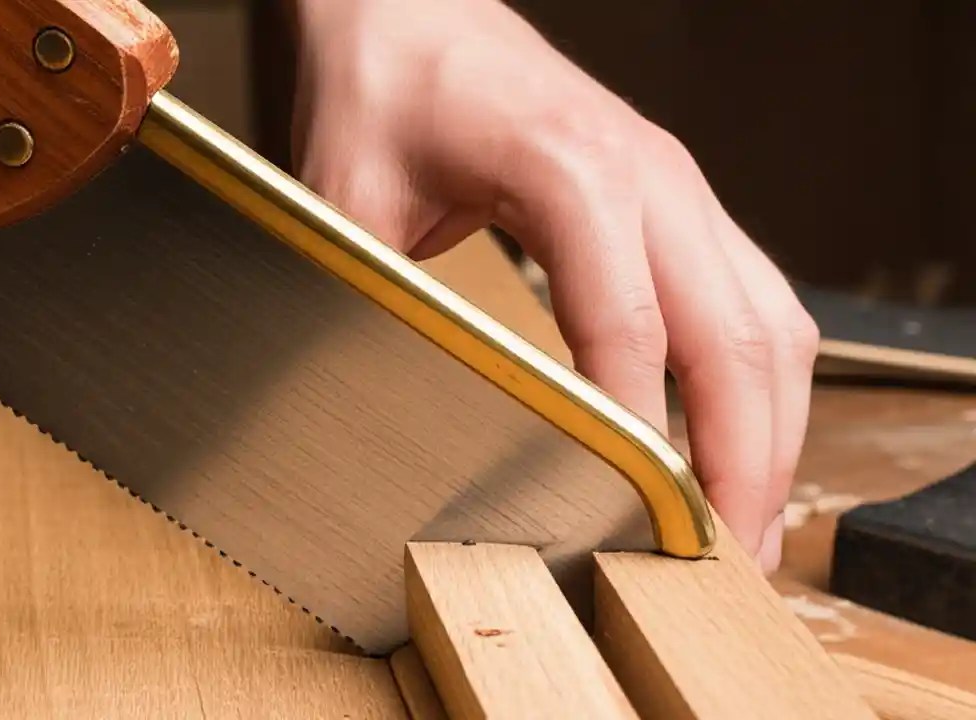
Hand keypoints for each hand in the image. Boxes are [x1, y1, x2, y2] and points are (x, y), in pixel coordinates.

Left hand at [291, 0, 818, 568]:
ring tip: (746, 524)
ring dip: (774, 428)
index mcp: (569, 167)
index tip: (643, 520)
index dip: (643, 433)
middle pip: (738, 336)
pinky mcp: (677, 203)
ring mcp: (677, 186)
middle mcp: (650, 176)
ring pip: (771, 321)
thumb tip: (377, 412)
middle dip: (744, 459)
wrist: (412, 8)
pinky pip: (755, 298)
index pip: (630, 324)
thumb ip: (371, 300)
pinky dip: (762, 382)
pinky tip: (742, 440)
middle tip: (726, 561)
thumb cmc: (384, 88)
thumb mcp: (347, 198)